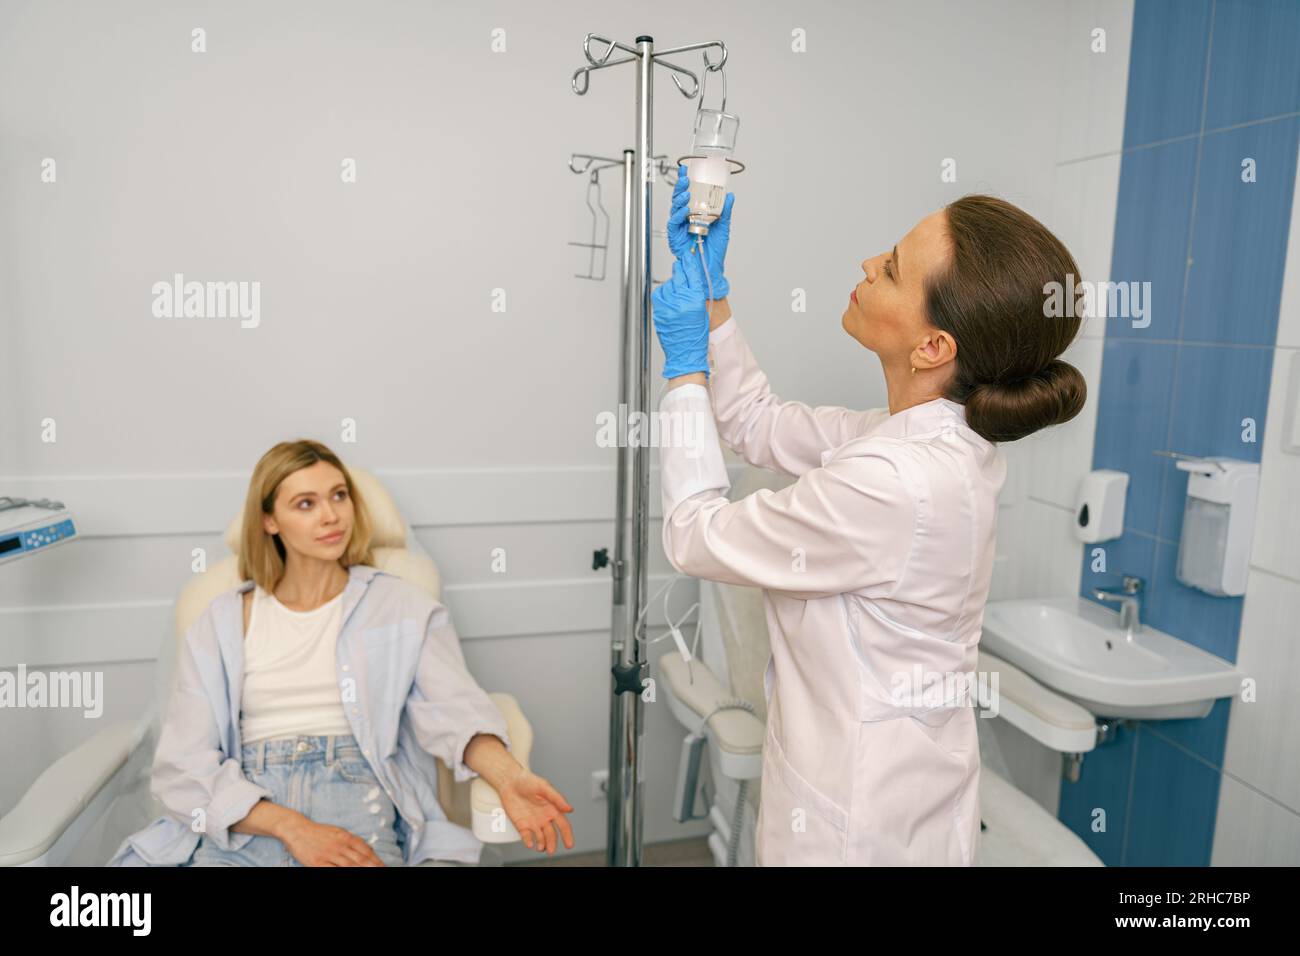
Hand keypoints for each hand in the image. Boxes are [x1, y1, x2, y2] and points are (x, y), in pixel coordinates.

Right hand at [280, 817, 386, 866]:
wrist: (297, 829)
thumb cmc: (319, 832)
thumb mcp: (339, 832)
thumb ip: (353, 840)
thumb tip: (369, 849)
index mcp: (346, 837)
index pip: (366, 850)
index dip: (376, 860)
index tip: (384, 866)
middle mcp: (340, 846)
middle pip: (360, 859)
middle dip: (372, 867)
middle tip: (383, 871)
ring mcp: (329, 855)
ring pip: (349, 866)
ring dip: (361, 870)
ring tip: (370, 875)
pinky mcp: (318, 863)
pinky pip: (332, 871)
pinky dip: (341, 873)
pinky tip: (348, 875)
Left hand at [498, 770, 574, 854]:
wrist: (510, 781)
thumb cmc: (528, 781)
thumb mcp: (544, 787)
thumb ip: (557, 798)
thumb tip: (569, 809)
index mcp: (553, 809)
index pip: (563, 825)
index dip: (567, 835)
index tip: (569, 844)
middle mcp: (544, 818)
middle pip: (551, 835)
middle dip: (552, 843)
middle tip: (551, 850)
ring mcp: (533, 822)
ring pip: (540, 838)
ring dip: (542, 844)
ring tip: (541, 848)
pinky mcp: (521, 824)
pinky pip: (526, 835)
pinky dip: (528, 840)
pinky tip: (529, 843)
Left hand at [650, 247, 709, 378]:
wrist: (684, 352)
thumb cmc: (696, 334)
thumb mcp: (702, 309)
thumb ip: (696, 290)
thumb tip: (690, 274)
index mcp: (695, 299)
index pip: (691, 272)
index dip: (690, 262)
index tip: (688, 255)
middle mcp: (680, 300)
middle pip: (678, 275)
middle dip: (681, 271)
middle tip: (682, 267)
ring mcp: (667, 304)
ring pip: (668, 283)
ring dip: (673, 284)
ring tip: (678, 294)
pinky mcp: (658, 309)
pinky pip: (660, 293)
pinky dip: (665, 293)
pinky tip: (670, 299)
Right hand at [668, 165, 732, 299]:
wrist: (710, 268)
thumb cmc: (715, 251)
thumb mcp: (723, 227)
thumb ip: (725, 211)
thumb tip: (730, 195)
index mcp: (696, 214)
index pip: (689, 195)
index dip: (686, 182)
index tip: (686, 169)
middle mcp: (686, 219)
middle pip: (679, 199)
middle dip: (680, 187)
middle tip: (685, 178)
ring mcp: (679, 227)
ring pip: (675, 208)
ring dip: (680, 199)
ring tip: (687, 193)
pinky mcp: (674, 237)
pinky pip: (673, 223)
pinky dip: (678, 215)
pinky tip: (684, 210)